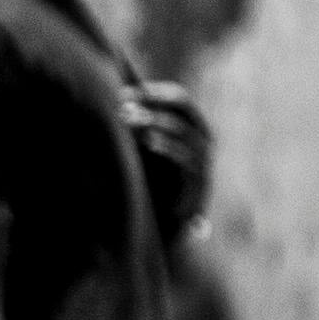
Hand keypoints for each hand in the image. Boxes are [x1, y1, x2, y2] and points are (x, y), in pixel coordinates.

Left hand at [123, 80, 214, 239]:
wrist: (171, 227)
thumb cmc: (157, 185)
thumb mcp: (149, 154)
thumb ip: (141, 130)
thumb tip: (114, 102)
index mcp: (194, 128)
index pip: (179, 100)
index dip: (154, 93)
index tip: (125, 92)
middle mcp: (203, 140)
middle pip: (182, 109)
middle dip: (153, 102)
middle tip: (124, 104)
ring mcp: (203, 160)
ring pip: (183, 131)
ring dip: (154, 121)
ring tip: (129, 118)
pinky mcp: (200, 182)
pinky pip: (185, 159)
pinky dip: (166, 146)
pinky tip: (147, 141)